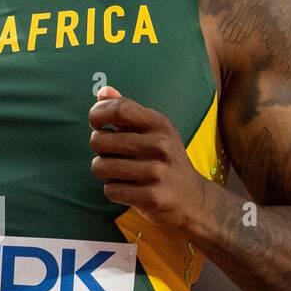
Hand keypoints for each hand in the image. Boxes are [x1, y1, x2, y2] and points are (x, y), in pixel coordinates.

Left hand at [89, 85, 208, 230]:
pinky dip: (114, 191)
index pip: (118, 109)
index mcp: (159, 124)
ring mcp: (156, 171)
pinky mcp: (151, 197)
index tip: (96, 124)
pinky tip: (129, 189)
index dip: (98, 115)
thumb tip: (103, 92)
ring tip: (119, 173)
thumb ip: (128, 111)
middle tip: (112, 154)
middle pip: (99, 140)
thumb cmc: (166, 160)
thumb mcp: (155, 131)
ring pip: (100, 167)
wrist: (194, 199)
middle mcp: (160, 145)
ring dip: (104, 172)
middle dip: (98, 149)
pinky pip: (110, 190)